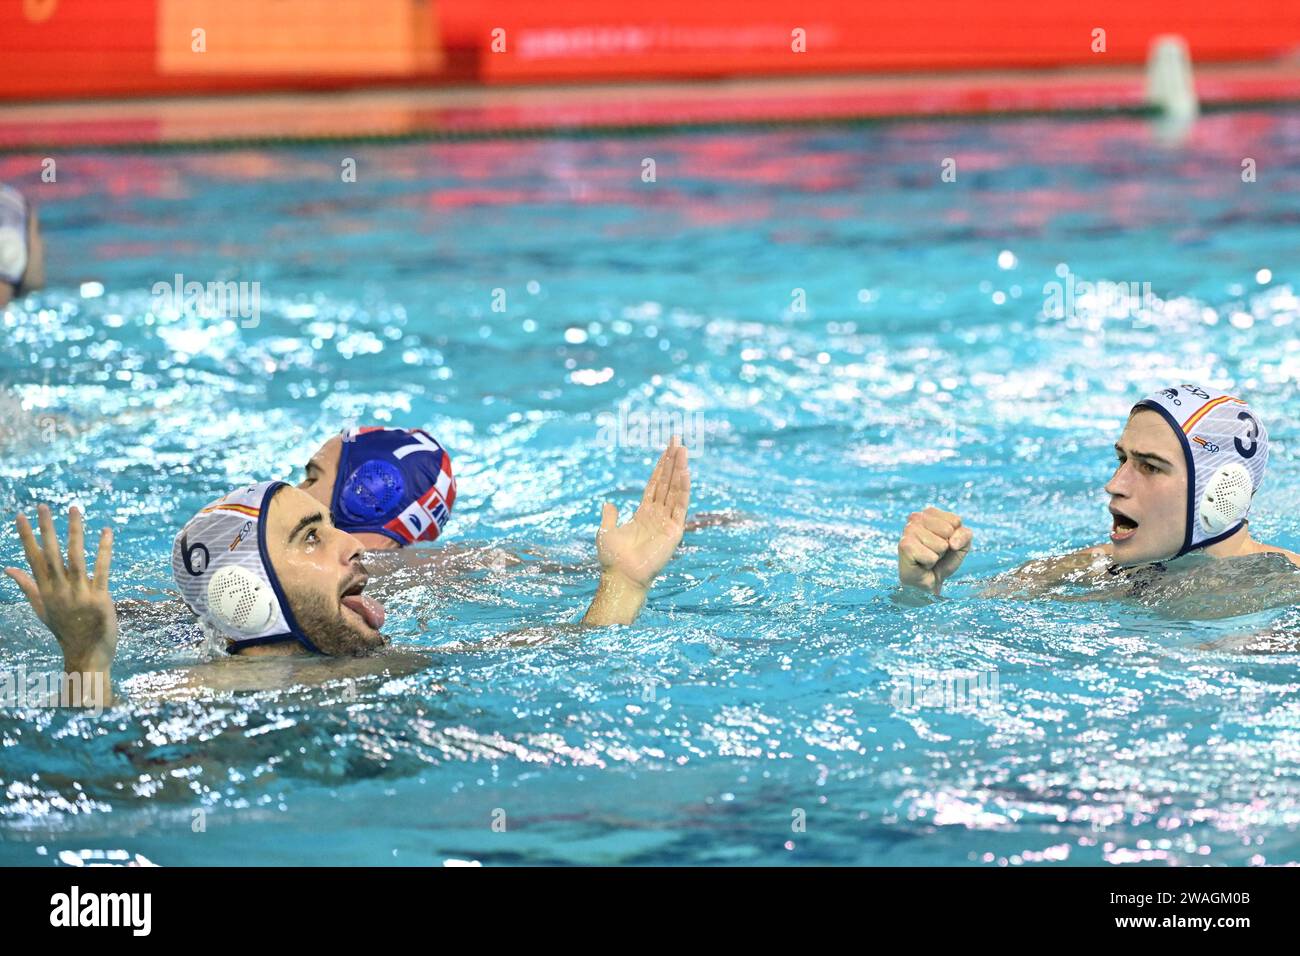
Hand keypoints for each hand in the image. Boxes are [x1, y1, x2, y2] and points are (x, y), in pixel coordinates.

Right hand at [5, 504, 116, 673]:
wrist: (86, 655)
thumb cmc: (65, 630)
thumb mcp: (42, 608)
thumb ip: (27, 586)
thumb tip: (8, 569)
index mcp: (45, 592)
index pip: (33, 559)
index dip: (26, 537)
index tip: (20, 516)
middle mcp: (59, 591)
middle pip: (51, 555)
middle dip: (46, 529)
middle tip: (43, 506)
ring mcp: (79, 595)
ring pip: (76, 557)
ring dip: (75, 532)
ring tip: (74, 509)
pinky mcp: (100, 598)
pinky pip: (102, 569)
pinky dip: (104, 550)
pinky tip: (106, 531)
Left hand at [595, 436, 689, 590]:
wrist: (621, 577)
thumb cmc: (613, 560)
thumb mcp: (606, 532)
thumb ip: (610, 516)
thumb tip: (608, 503)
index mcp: (644, 513)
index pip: (656, 484)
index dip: (661, 466)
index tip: (667, 448)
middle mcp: (658, 515)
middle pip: (667, 482)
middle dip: (672, 461)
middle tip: (677, 439)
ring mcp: (667, 522)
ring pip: (675, 490)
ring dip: (679, 470)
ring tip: (682, 450)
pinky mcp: (674, 531)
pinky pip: (680, 506)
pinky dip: (683, 489)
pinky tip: (685, 473)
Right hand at [898, 506, 972, 595]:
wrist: (930, 580)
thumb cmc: (944, 560)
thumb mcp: (962, 544)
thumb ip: (964, 535)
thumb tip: (952, 543)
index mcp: (929, 513)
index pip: (955, 521)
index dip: (955, 536)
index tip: (944, 544)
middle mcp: (915, 518)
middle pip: (948, 530)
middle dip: (946, 546)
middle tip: (935, 552)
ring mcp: (908, 531)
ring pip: (940, 544)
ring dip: (937, 556)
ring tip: (927, 558)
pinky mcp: (904, 546)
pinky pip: (931, 557)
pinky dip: (930, 564)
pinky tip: (921, 564)